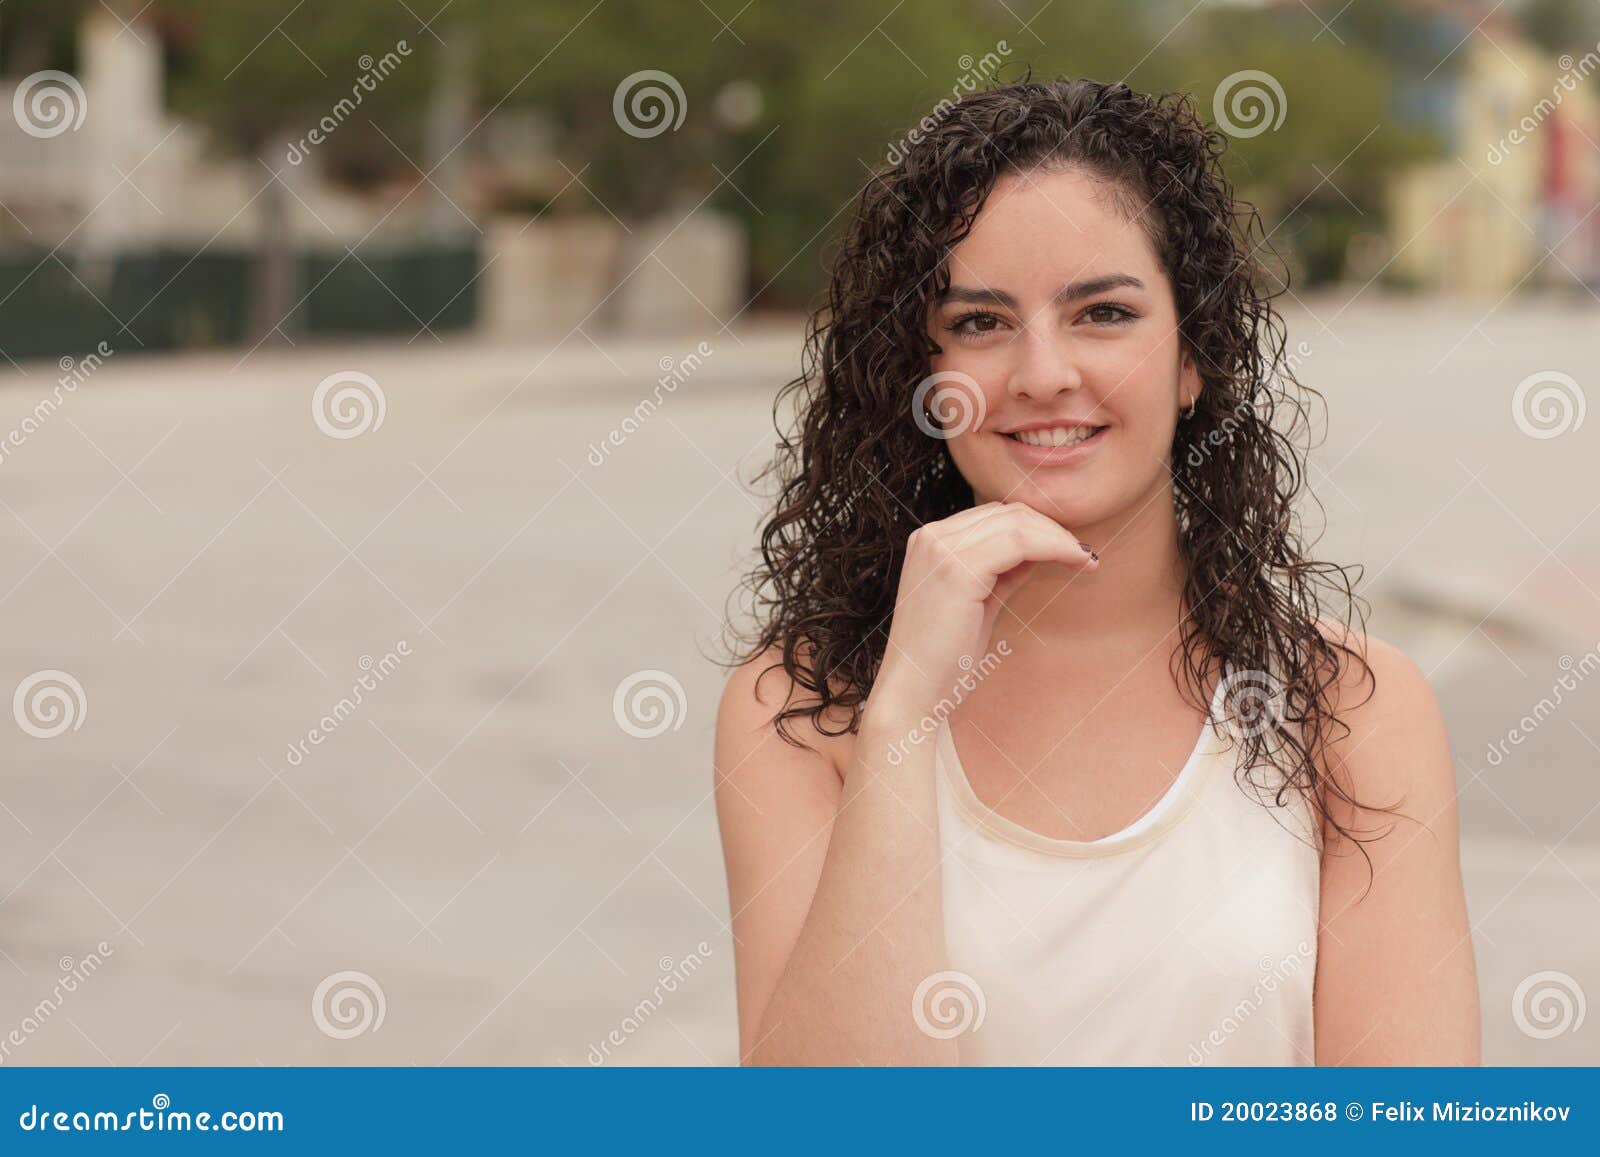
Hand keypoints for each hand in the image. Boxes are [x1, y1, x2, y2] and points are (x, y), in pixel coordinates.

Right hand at [869, 501, 1096, 721]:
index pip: (994, 515)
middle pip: (1007, 512)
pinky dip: (1054, 547)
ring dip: (1059, 538)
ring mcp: (941, 549)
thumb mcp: (979, 604)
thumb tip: (1041, 552)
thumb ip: (1004, 573)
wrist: (913, 695)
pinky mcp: (957, 568)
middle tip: (1085, 555)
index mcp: (930, 542)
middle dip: (1052, 530)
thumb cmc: (944, 660)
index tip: (1071, 550)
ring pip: (1017, 522)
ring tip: (1086, 559)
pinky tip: (1076, 562)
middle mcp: (930, 537)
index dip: (1037, 528)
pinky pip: (1020, 542)